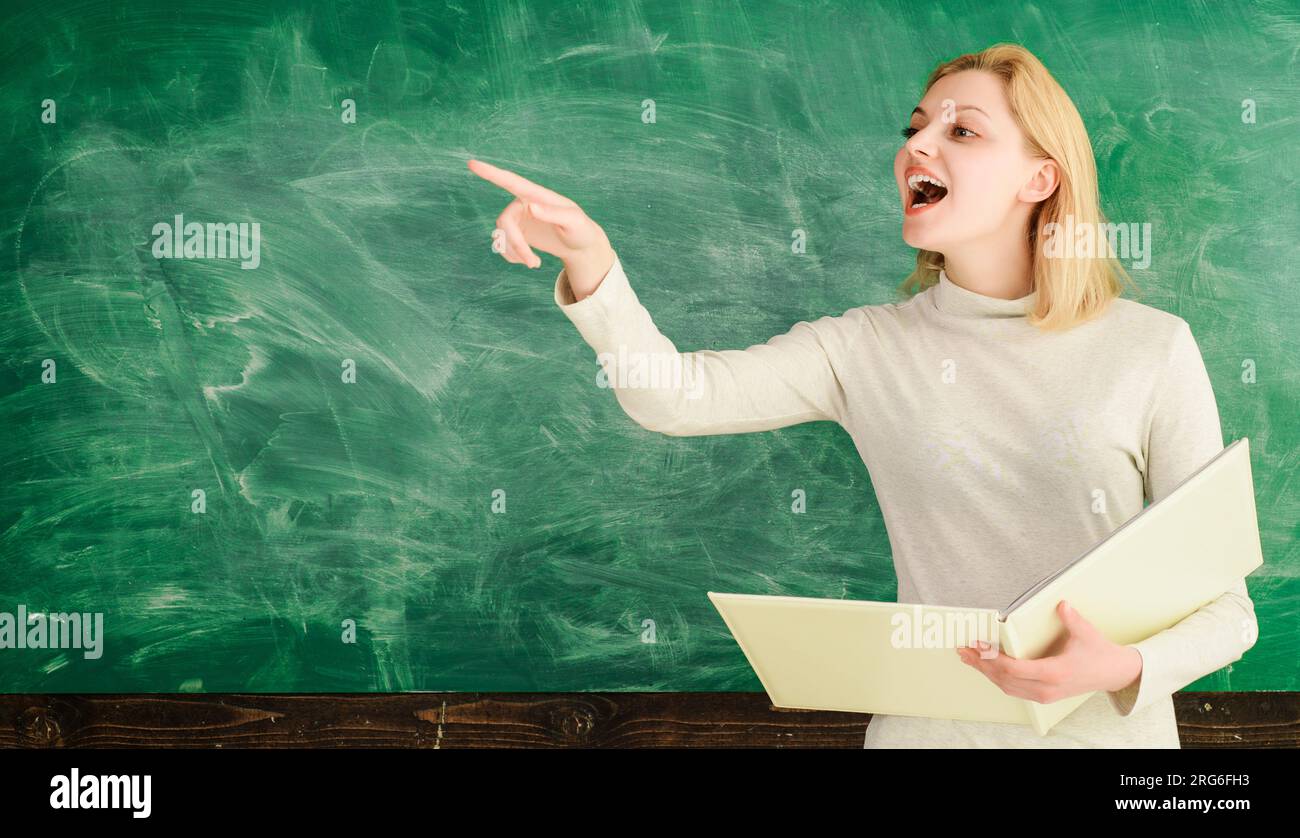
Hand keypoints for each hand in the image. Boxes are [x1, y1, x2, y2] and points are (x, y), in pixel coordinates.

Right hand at [467, 159, 614, 295]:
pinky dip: (513, 257)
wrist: (579, 245)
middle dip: (515, 245)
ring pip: (501, 235)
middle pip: (504, 222)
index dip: (490, 173)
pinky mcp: (516, 232)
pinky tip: (530, 261)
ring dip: (514, 253)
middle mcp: (523, 203)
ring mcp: (518, 218)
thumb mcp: (573, 222)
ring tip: (534, 264)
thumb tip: (530, 206)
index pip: (510, 181)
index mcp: (535, 194)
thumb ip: (553, 213)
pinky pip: (503, 245)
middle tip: (532, 263)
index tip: (471, 163)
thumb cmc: (580, 230)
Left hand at [956, 600, 1142, 703]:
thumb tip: (1060, 604)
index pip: (1014, 669)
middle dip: (981, 664)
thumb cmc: (1099, 654)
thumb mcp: (1086, 634)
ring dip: (986, 672)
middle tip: (963, 650)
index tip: (977, 645)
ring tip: (968, 658)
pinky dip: (997, 678)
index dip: (992, 657)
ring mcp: (1044, 695)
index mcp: (1054, 673)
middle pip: (1004, 679)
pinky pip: (1014, 689)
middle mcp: (1046, 688)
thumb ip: (1071, 619)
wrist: (1114, 674)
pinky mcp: (1043, 696)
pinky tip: (986, 667)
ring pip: (1006, 686)